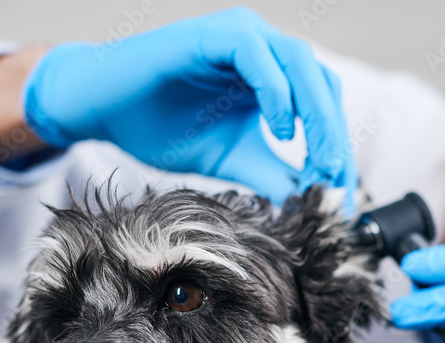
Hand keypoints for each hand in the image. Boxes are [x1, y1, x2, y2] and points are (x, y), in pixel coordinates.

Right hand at [21, 8, 356, 206]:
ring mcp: (238, 38)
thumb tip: (313, 204)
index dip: (336, 148)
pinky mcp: (212, 36)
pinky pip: (256, 54)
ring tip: (319, 160)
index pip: (322, 105)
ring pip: (299, 62)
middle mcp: (261, 51)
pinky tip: (280, 132)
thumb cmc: (159, 128)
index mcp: (270, 77)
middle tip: (338, 181)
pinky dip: (276, 92)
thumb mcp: (229, 160)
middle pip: (320, 83)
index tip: (342, 193)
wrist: (102, 107)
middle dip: (335, 135)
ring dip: (316, 114)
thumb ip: (271, 175)